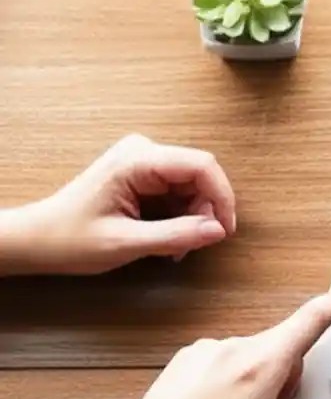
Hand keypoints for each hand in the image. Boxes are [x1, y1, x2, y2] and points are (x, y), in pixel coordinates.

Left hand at [0, 133, 235, 275]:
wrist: (38, 239)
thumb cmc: (70, 239)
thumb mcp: (126, 243)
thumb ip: (175, 236)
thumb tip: (218, 230)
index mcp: (136, 161)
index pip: (201, 165)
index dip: (222, 197)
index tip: (224, 230)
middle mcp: (143, 152)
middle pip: (200, 175)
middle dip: (206, 211)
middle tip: (196, 244)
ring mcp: (143, 160)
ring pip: (193, 184)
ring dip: (195, 216)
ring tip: (178, 246)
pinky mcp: (144, 173)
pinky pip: (179, 190)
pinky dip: (183, 215)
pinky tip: (171, 237)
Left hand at [111, 285, 330, 398]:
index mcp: (262, 367)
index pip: (314, 320)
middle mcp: (236, 347)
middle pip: (286, 348)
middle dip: (288, 379)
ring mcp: (210, 347)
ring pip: (258, 354)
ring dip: (260, 380)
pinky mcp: (190, 352)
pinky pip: (229, 356)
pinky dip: (233, 377)